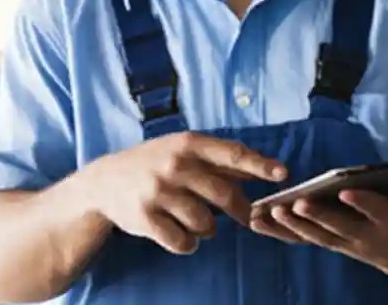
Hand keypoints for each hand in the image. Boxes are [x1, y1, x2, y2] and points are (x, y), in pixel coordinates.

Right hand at [80, 132, 287, 255]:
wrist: (103, 181)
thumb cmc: (154, 163)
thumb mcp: (183, 149)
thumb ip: (221, 158)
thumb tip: (267, 166)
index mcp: (187, 144)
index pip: (232, 154)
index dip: (259, 165)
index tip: (283, 174)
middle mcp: (174, 166)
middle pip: (224, 195)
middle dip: (240, 210)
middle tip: (246, 217)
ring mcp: (158, 193)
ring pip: (205, 224)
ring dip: (208, 228)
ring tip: (198, 221)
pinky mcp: (145, 219)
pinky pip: (183, 242)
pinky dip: (188, 244)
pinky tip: (181, 234)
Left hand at [249, 181, 387, 278]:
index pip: (377, 211)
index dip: (363, 203)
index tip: (347, 191)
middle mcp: (368, 237)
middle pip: (340, 226)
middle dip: (319, 216)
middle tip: (298, 202)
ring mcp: (348, 243)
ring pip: (318, 235)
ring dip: (293, 225)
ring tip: (270, 212)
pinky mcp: (335, 244)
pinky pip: (306, 239)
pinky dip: (283, 232)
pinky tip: (259, 221)